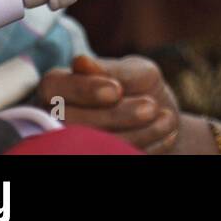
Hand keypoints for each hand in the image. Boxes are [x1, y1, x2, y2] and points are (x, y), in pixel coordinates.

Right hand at [37, 54, 180, 153]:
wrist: (160, 120)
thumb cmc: (142, 88)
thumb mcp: (136, 72)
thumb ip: (113, 71)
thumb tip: (80, 62)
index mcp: (58, 87)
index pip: (53, 85)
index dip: (84, 90)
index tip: (116, 90)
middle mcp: (53, 117)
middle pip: (70, 120)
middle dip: (114, 115)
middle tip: (151, 107)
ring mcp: (68, 143)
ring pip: (89, 144)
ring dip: (135, 134)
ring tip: (167, 120)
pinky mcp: (88, 158)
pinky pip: (108, 158)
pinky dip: (143, 148)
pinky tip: (167, 135)